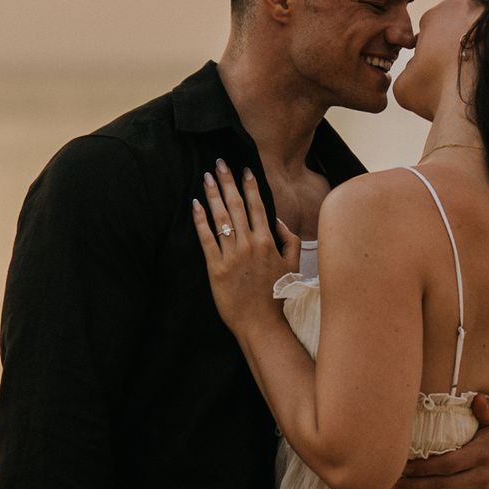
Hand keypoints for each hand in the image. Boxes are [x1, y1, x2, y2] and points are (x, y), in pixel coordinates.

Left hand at [190, 157, 298, 333]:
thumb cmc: (279, 297)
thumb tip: (278, 221)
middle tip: (219, 163)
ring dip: (213, 195)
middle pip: (236, 206)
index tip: (244, 169)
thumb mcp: (293, 266)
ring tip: (206, 177)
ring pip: (221, 218)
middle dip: (228, 182)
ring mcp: (232, 256)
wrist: (263, 325)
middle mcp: (250, 244)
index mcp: (268, 242)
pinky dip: (201, 220)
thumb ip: (290, 240)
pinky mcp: (216, 268)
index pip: (257, 206)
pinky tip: (196, 205)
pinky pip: (206, 239)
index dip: (250, 186)